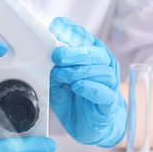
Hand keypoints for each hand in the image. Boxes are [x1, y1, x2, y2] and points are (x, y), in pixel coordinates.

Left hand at [49, 17, 126, 146]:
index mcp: (92, 57)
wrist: (91, 126)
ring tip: (62, 74)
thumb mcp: (59, 83)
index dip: (71, 31)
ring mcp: (110, 85)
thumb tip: (42, 63)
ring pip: (101, 71)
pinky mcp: (110, 104)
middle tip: (57, 56)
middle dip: (74, 53)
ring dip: (79, 71)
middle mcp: (104, 67)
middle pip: (95, 53)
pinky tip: (78, 86)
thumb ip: (53, 72)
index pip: (84, 38)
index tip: (56, 26)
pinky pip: (105, 93)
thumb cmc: (77, 99)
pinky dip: (91, 88)